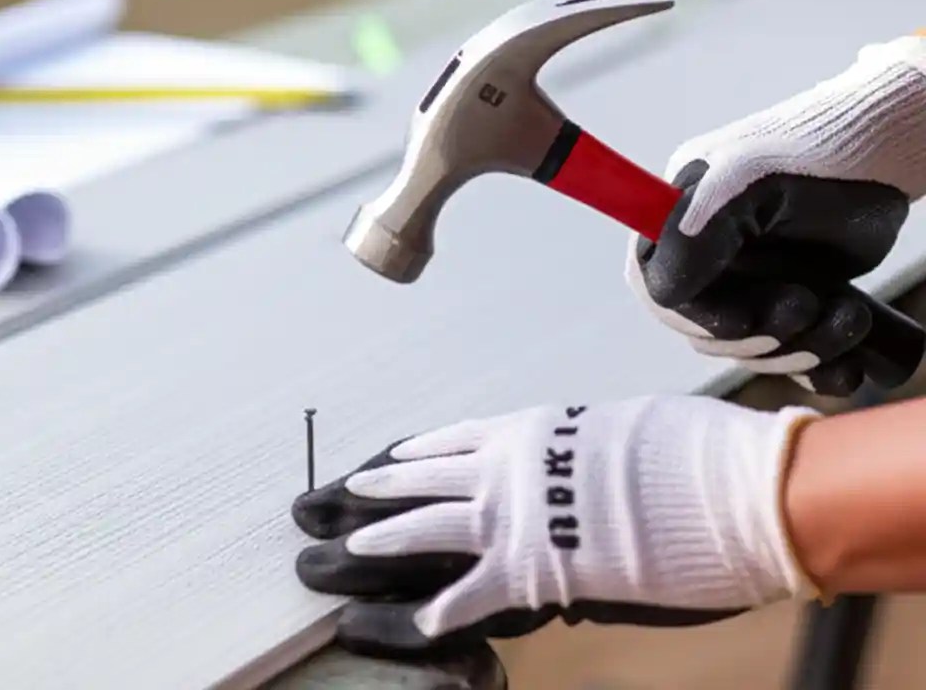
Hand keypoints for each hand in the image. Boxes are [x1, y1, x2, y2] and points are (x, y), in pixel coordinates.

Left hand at [291, 396, 818, 658]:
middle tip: (331, 498)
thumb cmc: (689, 450)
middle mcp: (507, 465)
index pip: (451, 439)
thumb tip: (575, 458)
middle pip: (421, 477)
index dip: (413, 453)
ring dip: (379, 540)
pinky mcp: (533, 566)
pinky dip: (440, 611)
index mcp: (529, 428)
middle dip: (371, 490)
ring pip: (424, 525)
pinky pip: (470, 593)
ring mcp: (513, 515)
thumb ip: (579, 447)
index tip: (385, 460)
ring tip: (341, 550)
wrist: (722, 487)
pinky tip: (414, 624)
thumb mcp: (622, 428)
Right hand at [627, 36, 925, 396]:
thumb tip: (663, 293)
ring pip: (755, 351)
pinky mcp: (800, 306)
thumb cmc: (816, 152)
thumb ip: (694, 227)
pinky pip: (797, 358)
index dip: (692, 316)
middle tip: (807, 305)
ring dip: (804, 350)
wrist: (890, 151)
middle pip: (707, 332)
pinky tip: (851, 364)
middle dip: (760, 336)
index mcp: (679, 224)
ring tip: (851, 316)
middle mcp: (710, 260)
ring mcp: (754, 286)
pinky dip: (825, 371)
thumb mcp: (746, 179)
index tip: (740, 318)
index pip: (657, 290)